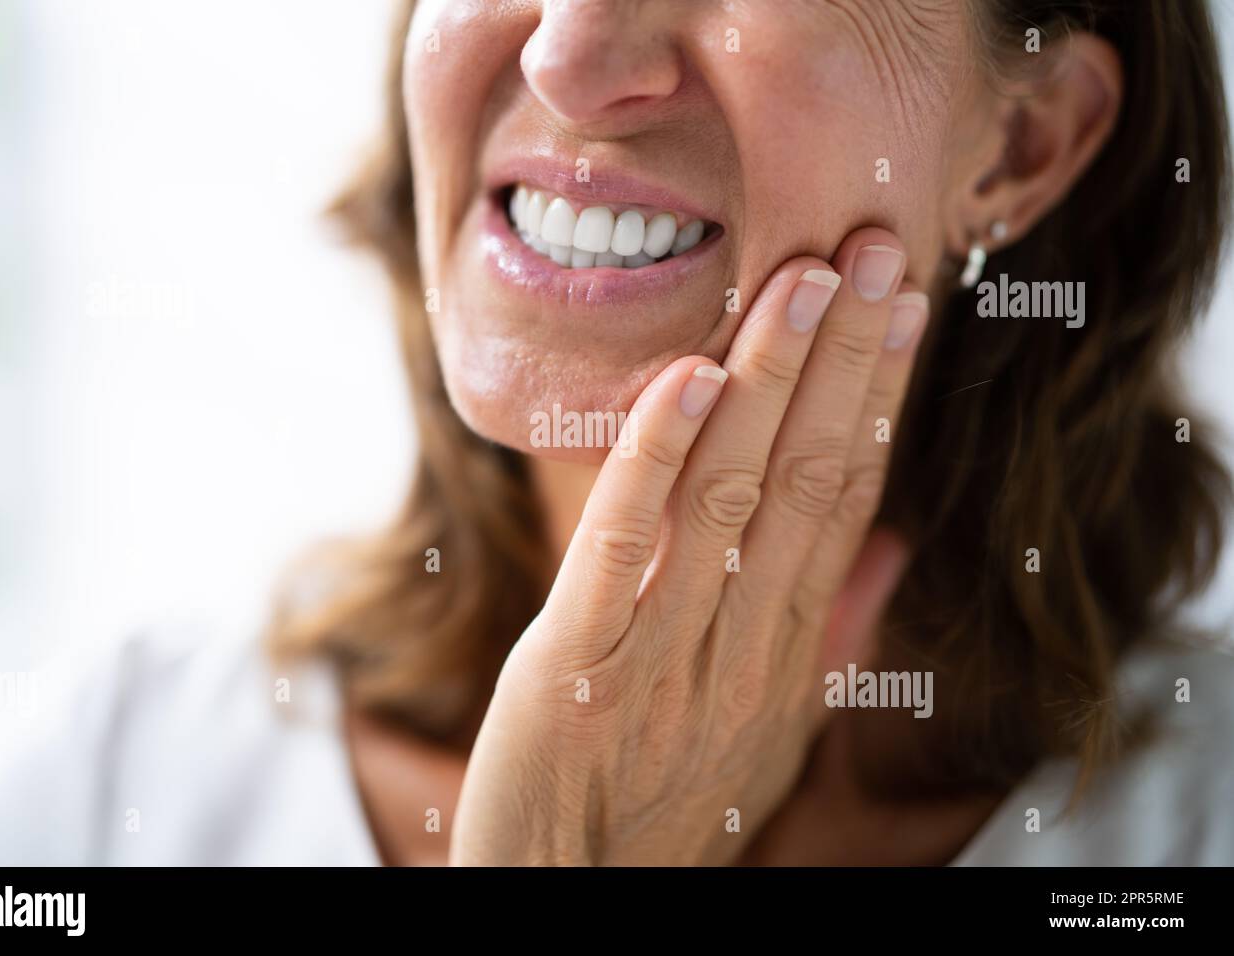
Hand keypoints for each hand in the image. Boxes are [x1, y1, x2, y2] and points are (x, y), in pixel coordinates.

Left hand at [451, 227, 925, 865]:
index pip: (850, 500)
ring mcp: (665, 657)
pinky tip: (686, 378)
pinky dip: (654, 461)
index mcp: (789, 651)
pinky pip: (626, 554)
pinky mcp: (577, 670)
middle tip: (876, 250)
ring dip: (770, 382)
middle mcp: (746, 647)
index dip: (879, 398)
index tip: (906, 308)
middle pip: (811, 481)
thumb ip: (827, 633)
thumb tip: (886, 549)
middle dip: (845, 360)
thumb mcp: (767, 724)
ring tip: (802, 281)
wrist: (572, 899)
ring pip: (733, 500)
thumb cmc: (667, 803)